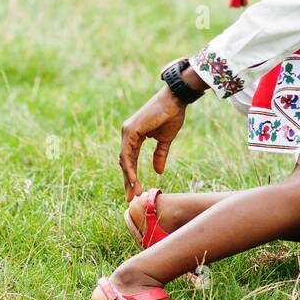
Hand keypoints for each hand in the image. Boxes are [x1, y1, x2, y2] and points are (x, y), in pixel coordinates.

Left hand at [119, 86, 186, 200]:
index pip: (130, 160)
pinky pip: (127, 154)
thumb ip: (159, 155)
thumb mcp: (165, 140)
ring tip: (134, 193)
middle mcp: (127, 134)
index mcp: (134, 136)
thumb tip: (158, 171)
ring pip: (124, 160)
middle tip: (131, 198)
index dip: (132, 176)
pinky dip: (129, 168)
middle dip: (128, 181)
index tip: (136, 191)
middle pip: (125, 162)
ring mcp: (127, 132)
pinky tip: (133, 180)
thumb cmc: (171, 116)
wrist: (175, 101)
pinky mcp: (131, 131)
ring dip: (129, 178)